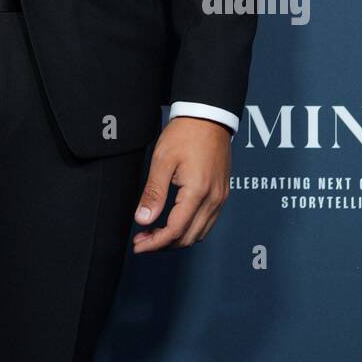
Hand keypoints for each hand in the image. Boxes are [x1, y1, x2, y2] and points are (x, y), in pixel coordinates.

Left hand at [132, 116, 231, 251]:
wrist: (208, 115)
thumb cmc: (184, 134)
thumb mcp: (162, 161)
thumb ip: (154, 193)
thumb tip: (143, 220)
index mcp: (198, 192)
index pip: (175, 230)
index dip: (155, 242)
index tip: (138, 245)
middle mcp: (214, 199)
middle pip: (188, 237)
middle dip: (164, 244)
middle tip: (142, 240)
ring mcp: (221, 197)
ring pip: (200, 232)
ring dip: (177, 238)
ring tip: (154, 234)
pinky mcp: (222, 192)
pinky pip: (208, 221)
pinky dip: (190, 228)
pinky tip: (174, 222)